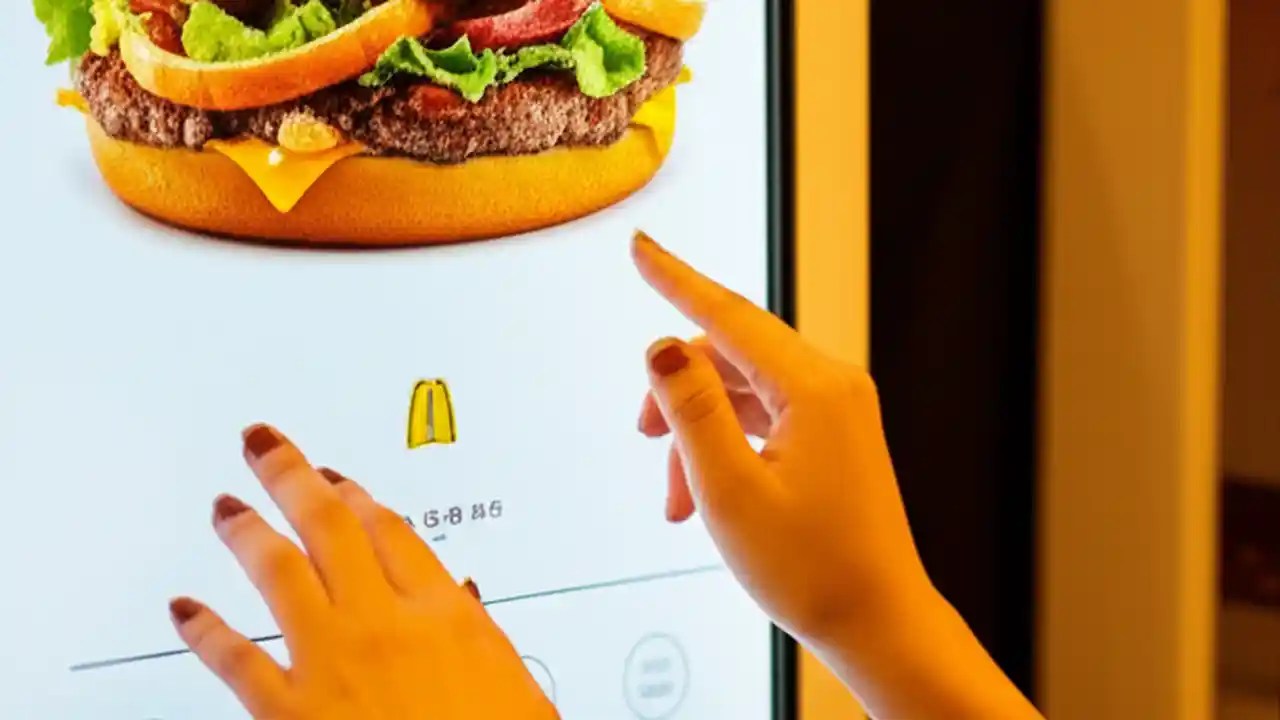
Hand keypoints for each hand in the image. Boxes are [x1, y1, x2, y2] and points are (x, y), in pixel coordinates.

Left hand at [170, 425, 557, 719]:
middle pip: (329, 528)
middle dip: (290, 477)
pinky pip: (236, 659)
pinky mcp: (289, 710)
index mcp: (444, 612)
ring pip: (278, 573)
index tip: (339, 478)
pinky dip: (205, 630)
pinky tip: (184, 610)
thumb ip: (481, 632)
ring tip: (225, 506)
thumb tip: (465, 600)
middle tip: (263, 446)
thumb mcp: (514, 682)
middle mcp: (383, 623)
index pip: (389, 532)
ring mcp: (332, 661)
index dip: (358, 496)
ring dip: (246, 532)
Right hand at [632, 231, 1040, 719]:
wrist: (878, 623)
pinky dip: (727, 446)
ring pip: (744, 393)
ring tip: (678, 500)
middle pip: (732, 357)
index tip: (640, 246)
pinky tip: (703, 495)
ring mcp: (838, 411)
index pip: (730, 315)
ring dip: (700, 433)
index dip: (676, 280)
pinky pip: (766, 417)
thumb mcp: (730, 491)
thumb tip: (663, 347)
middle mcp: (833, 386)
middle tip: (643, 437)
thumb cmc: (812, 569)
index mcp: (815, 389)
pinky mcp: (835, 437)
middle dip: (678, 393)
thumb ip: (692, 410)